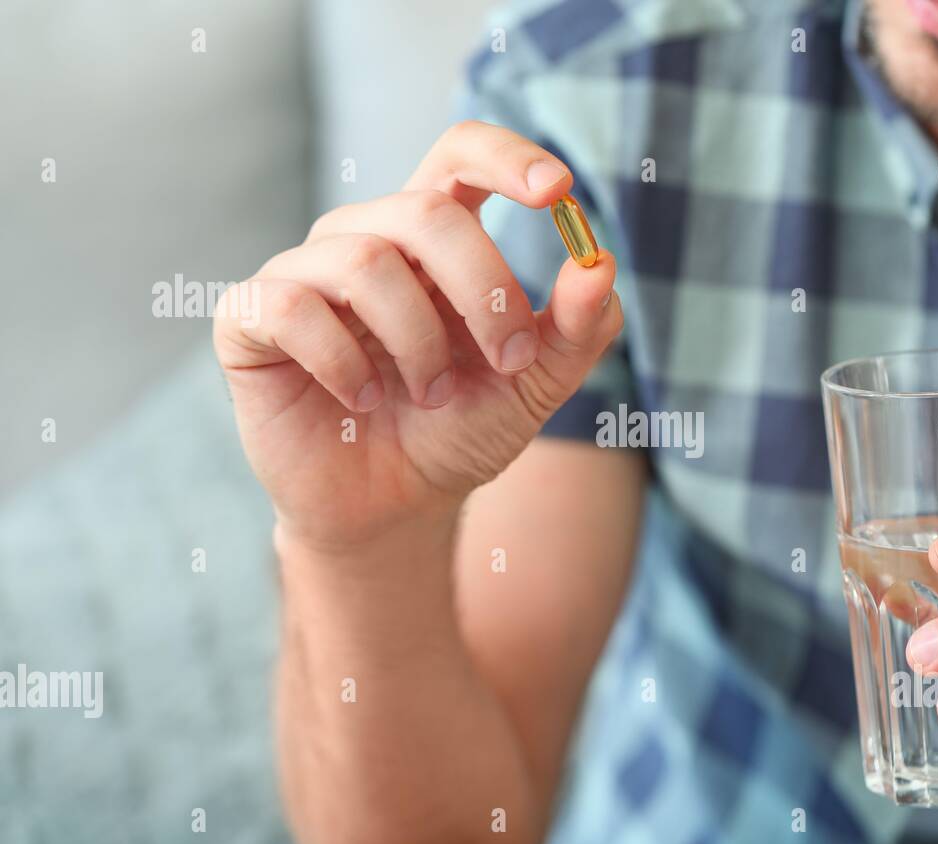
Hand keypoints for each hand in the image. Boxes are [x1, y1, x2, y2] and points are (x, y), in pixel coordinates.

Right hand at [213, 121, 621, 548]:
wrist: (393, 508)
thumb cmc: (457, 431)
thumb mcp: (532, 386)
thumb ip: (574, 329)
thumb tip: (600, 264)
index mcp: (434, 240)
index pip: (460, 155)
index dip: (506, 158)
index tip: (557, 192)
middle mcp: (365, 239)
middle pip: (427, 212)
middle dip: (485, 288)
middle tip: (509, 359)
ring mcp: (303, 273)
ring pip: (365, 261)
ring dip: (419, 342)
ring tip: (431, 395)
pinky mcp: (251, 318)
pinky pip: (292, 306)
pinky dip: (342, 362)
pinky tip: (364, 400)